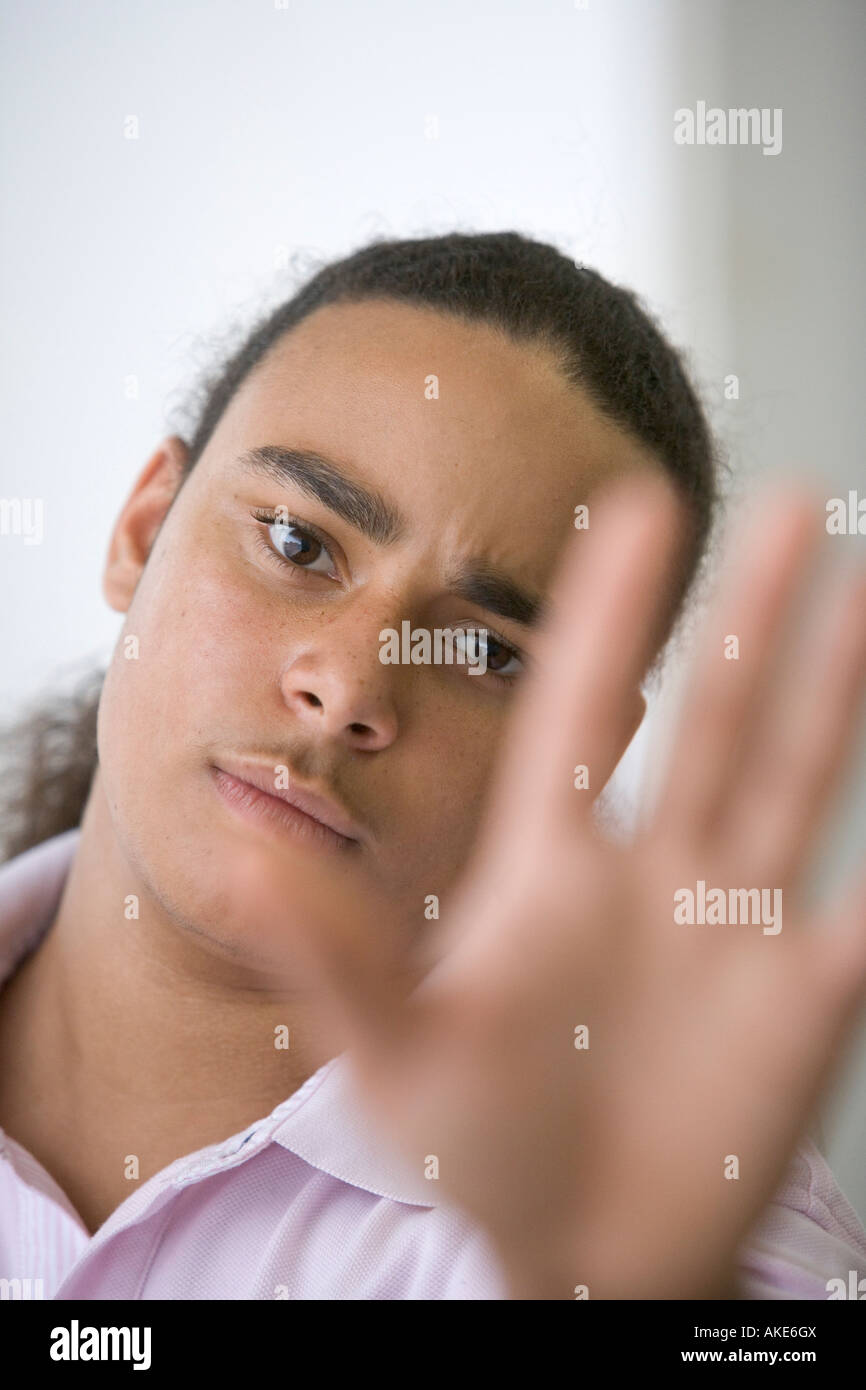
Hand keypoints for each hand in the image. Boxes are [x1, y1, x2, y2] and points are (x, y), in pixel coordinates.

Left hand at [225, 474, 865, 1299]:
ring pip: (795, 774)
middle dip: (753, 610)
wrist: (580, 1256)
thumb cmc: (480, 1152)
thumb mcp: (393, 1050)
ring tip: (859, 583)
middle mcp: (651, 874)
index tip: (637, 504)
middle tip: (794, 503)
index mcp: (550, 870)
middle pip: (714, 715)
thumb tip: (244, 851)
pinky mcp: (804, 992)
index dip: (612, 610)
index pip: (584, 710)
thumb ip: (330, 951)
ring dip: (834, 680)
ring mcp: (734, 925)